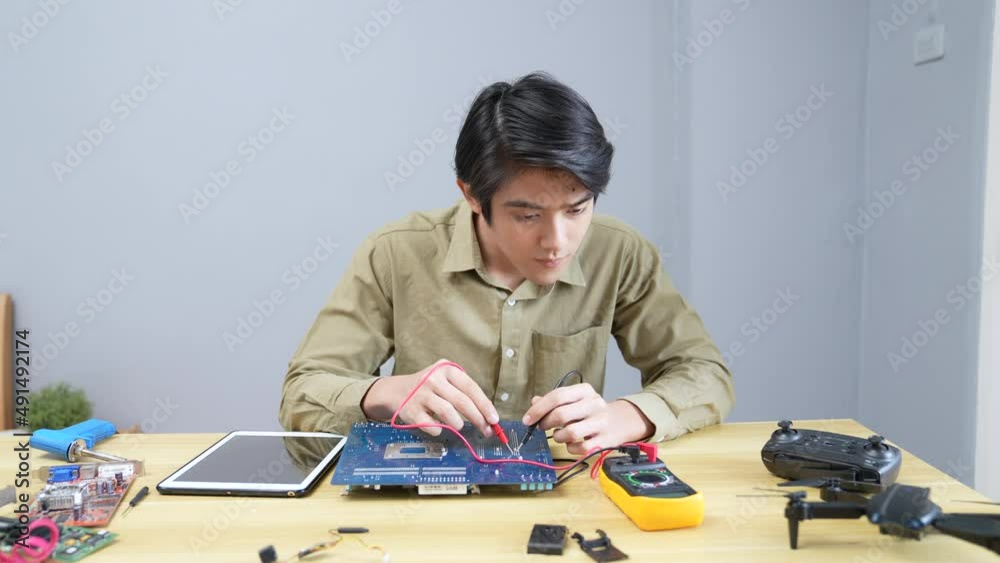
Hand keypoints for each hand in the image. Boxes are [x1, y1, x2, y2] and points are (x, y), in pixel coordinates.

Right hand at [361, 359, 498, 437]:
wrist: (397, 391)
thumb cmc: (430, 388)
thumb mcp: (446, 380)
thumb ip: (465, 394)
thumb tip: (489, 417)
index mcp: (446, 369)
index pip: (471, 387)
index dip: (485, 405)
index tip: (495, 419)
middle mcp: (433, 379)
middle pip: (462, 401)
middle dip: (478, 419)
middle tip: (486, 430)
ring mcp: (421, 394)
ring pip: (448, 412)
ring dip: (458, 424)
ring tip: (459, 426)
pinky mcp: (411, 410)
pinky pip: (432, 425)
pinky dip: (440, 429)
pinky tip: (439, 427)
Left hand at [521, 384, 653, 454]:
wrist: (619, 422)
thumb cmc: (588, 411)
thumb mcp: (573, 400)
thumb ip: (553, 401)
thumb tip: (533, 402)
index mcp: (584, 390)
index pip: (557, 396)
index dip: (538, 409)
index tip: (527, 420)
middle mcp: (595, 404)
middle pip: (561, 414)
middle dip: (546, 423)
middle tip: (541, 428)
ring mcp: (601, 422)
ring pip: (570, 433)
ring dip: (558, 437)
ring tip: (560, 435)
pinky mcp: (605, 440)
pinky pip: (580, 448)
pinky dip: (571, 448)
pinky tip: (572, 443)